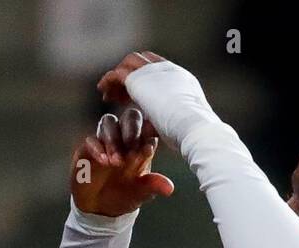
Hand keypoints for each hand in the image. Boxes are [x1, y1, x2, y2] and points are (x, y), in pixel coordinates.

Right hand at [70, 106, 174, 216]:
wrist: (99, 207)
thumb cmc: (123, 195)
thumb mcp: (140, 194)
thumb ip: (152, 186)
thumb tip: (169, 188)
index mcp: (142, 146)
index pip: (149, 130)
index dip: (150, 134)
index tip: (149, 149)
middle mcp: (125, 138)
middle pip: (130, 117)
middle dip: (132, 130)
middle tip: (132, 148)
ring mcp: (106, 140)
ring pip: (109, 122)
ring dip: (114, 139)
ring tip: (116, 161)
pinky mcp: (89, 147)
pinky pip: (92, 139)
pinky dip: (98, 148)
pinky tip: (104, 161)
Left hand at [98, 52, 217, 150]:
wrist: (194, 128)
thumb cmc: (193, 134)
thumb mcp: (181, 121)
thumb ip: (168, 118)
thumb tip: (156, 128)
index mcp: (182, 78)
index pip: (159, 68)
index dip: (145, 77)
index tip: (135, 95)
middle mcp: (168, 70)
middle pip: (143, 61)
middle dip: (129, 75)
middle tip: (119, 94)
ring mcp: (153, 71)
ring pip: (128, 64)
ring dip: (117, 78)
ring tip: (107, 94)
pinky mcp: (138, 80)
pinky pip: (117, 74)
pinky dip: (109, 82)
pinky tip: (104, 94)